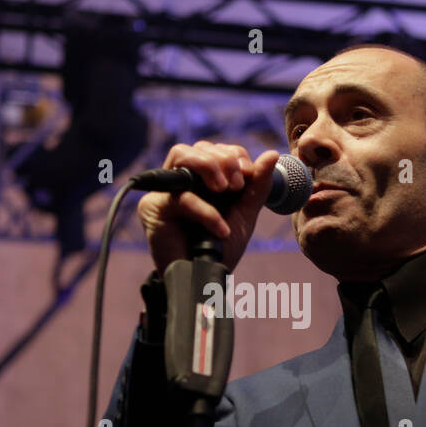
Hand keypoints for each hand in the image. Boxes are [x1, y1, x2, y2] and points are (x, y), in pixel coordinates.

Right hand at [137, 141, 280, 274]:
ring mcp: (166, 191)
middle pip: (199, 146)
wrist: (204, 279)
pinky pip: (181, 197)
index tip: (247, 175)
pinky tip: (220, 229)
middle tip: (236, 185)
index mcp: (204, 178)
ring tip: (225, 189)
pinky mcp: (154, 207)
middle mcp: (183, 180)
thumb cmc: (221, 248)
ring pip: (181, 154)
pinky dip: (205, 211)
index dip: (234, 155)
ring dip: (209, 165)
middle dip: (224, 159)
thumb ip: (257, 186)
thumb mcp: (244, 214)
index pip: (217, 149)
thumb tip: (271, 154)